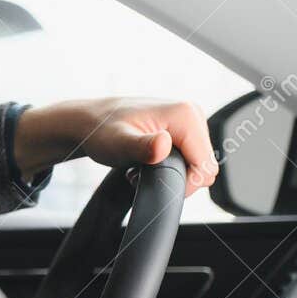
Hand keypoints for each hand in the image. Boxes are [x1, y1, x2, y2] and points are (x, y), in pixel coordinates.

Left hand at [13, 97, 218, 195]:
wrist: (90, 122)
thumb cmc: (101, 131)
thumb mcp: (119, 143)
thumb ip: (142, 147)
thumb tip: (163, 145)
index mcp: (186, 115)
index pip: (205, 166)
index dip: (183, 183)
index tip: (153, 179)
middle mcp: (192, 114)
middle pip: (204, 167)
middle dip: (176, 178)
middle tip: (144, 171)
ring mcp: (189, 122)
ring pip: (196, 165)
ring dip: (171, 173)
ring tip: (144, 165)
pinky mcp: (183, 130)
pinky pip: (188, 159)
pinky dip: (170, 166)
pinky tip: (148, 161)